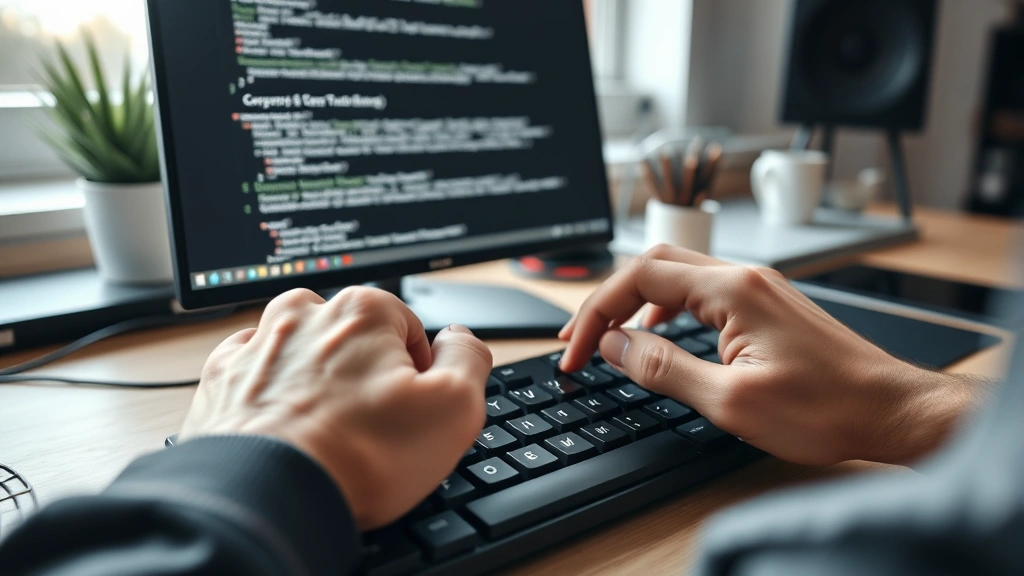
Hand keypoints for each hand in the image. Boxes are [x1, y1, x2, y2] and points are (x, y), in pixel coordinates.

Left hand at [179, 287, 491, 529]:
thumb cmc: (359, 454)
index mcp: (363, 310)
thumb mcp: (454, 407)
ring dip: (316, 373)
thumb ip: (469, 358)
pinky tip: (287, 424)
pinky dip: (271, 391)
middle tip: (372, 425)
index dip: (420, 376)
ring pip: (301, 345)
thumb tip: (461, 338)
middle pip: (354, 335)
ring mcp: (258, 344)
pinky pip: (254, 370)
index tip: (410, 412)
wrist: (267, 495)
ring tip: (328, 424)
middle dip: (366, 371)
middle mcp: (306, 314)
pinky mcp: (223, 379)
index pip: (411, 329)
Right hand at [559, 246, 985, 465]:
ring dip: (637, 302)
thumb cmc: (826, 409)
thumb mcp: (730, 401)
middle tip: (578, 337)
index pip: (639, 279)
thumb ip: (664, 367)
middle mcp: (746, 278)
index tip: (575, 350)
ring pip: (679, 274)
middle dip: (608, 298)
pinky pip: (704, 291)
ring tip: (610, 336)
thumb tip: (614, 345)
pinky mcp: (770, 305)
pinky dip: (669, 309)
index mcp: (733, 290)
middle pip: (654, 264)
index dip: (596, 313)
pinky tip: (662, 335)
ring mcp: (761, 288)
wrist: (892, 411)